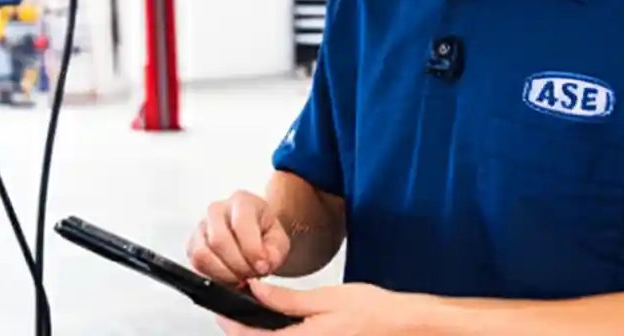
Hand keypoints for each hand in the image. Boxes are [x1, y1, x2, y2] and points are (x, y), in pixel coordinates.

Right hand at [187, 190, 289, 285]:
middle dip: (238, 265)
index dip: (252, 251)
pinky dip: (213, 276)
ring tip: (240, 277)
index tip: (262, 267)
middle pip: (219, 240)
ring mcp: (201, 227)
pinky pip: (195, 264)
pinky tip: (229, 276)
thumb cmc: (265, 234)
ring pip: (202, 254)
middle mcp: (217, 210)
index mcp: (242, 202)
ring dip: (224, 273)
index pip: (240, 225)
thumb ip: (274, 252)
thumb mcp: (279, 241)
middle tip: (252, 274)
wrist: (254, 234)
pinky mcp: (192, 245)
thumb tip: (262, 264)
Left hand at [216, 281, 428, 334]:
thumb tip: (256, 291)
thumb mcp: (326, 298)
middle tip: (233, 311)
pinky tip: (279, 326)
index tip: (220, 310)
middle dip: (243, 330)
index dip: (232, 323)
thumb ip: (287, 299)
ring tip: (254, 316)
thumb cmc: (373, 312)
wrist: (403, 327)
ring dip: (260, 335)